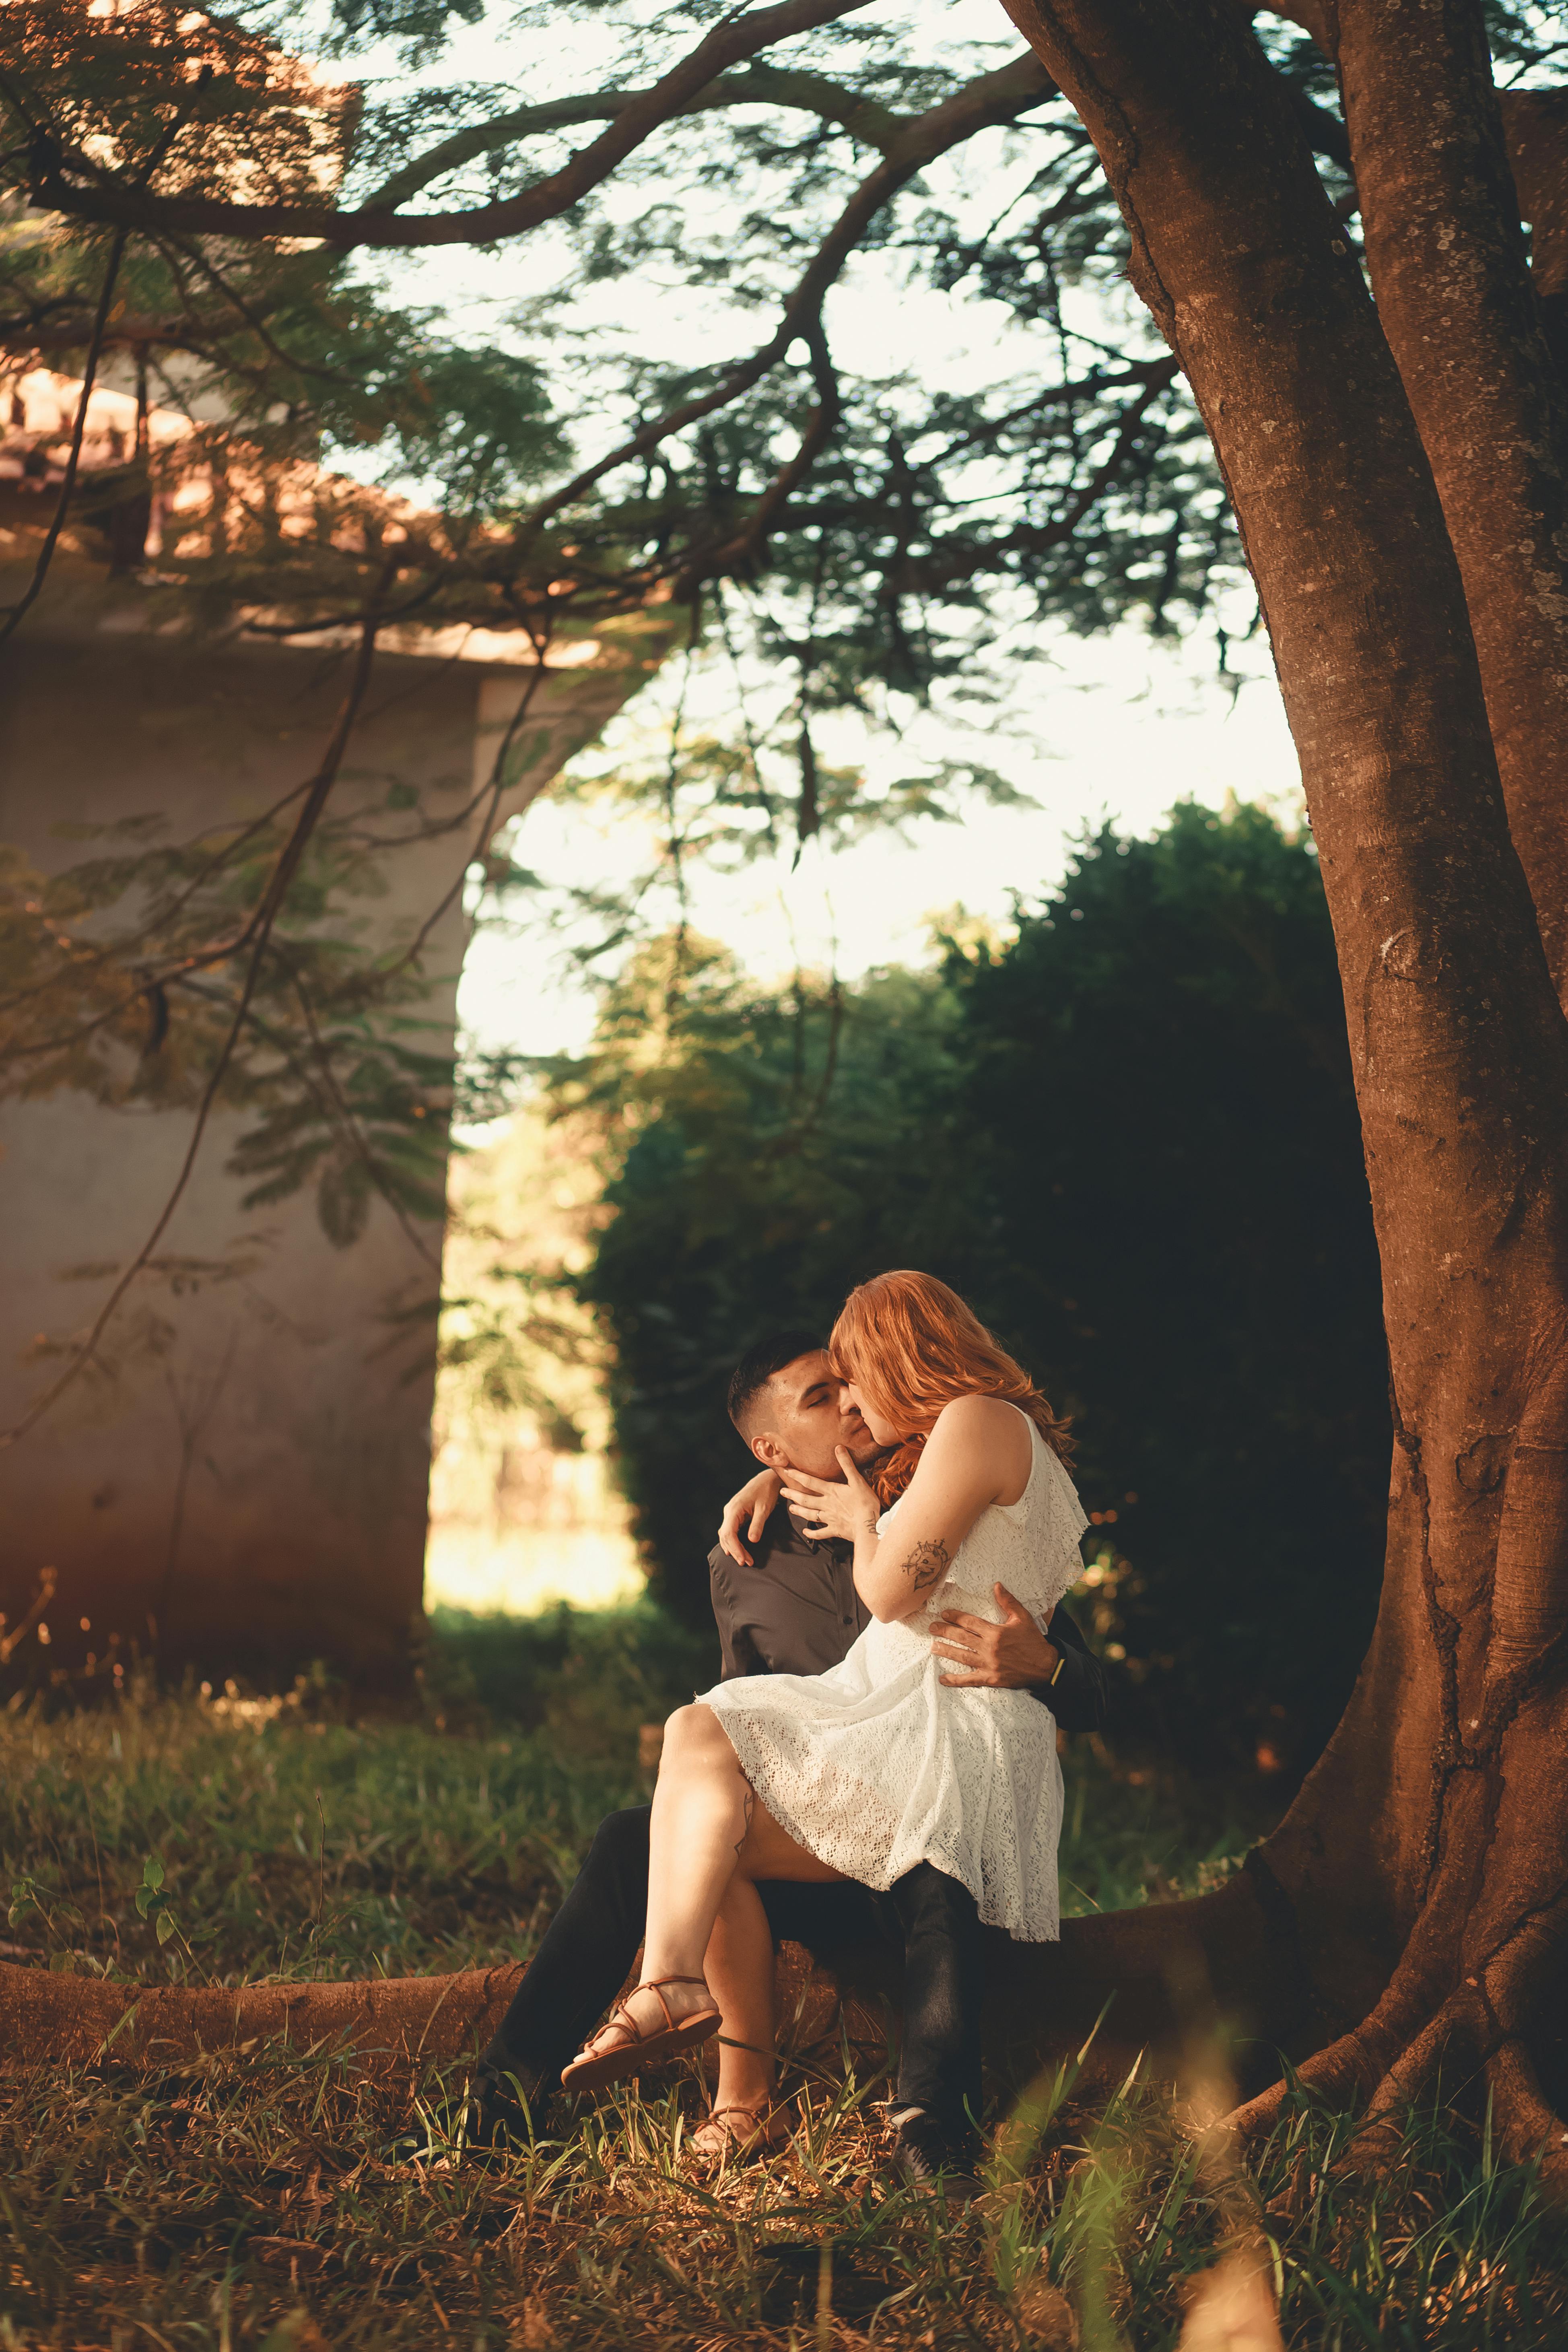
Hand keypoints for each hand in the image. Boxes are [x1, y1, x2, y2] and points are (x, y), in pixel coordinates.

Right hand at [717, 1469, 782, 1566]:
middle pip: (726, 1536)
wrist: (768, 1479)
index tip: (745, 1560)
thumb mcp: (764, 1509)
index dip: (736, 1549)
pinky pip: (730, 1530)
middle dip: (735, 1551)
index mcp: (734, 1509)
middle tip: (747, 1563)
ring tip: (745, 1559)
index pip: (729, 1534)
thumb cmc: (767, 1492)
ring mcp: (731, 1512)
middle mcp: (729, 1511)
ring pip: (726, 1534)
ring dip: (734, 1548)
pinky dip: (733, 1541)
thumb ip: (758, 1524)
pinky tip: (738, 1550)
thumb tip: (752, 1541)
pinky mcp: (735, 1514)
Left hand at [779, 1448, 880, 1544]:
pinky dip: (812, 1534)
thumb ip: (847, 1464)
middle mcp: (827, 1505)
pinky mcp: (835, 1530)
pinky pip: (820, 1534)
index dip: (797, 1476)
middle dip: (793, 1495)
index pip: (810, 1482)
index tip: (787, 1472)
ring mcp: (830, 1519)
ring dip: (799, 1511)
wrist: (868, 1525)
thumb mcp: (857, 1480)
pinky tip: (806, 1533)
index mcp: (831, 1492)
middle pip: (806, 1499)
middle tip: (782, 1492)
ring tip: (791, 1508)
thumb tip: (838, 1448)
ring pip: (810, 1515)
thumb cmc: (865, 1502)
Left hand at [931, 1585, 1059, 1689]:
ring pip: (962, 1657)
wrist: (1045, 1666)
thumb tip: (997, 1585)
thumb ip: (1008, 1601)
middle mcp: (989, 1648)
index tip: (944, 1613)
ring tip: (933, 1647)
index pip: (970, 1622)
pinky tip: (943, 1679)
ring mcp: (988, 1664)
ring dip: (946, 1651)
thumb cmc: (1033, 1641)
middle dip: (945, 1631)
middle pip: (962, 1638)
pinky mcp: (990, 1679)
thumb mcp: (1022, 1618)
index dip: (955, 1617)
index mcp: (995, 1632)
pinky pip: (969, 1680)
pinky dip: (955, 1680)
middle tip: (932, 1627)